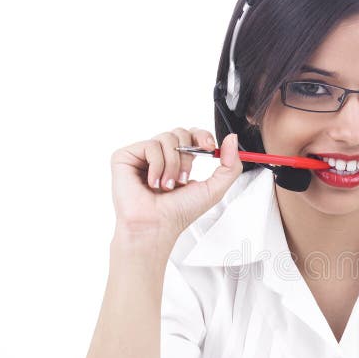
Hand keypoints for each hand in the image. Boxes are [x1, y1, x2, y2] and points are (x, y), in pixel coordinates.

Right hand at [110, 127, 242, 240]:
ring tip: (167, 185)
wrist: (157, 225)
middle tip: (184, 178)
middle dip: (187, 155)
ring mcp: (143, 155)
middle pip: (181, 132)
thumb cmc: (179, 212)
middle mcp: (162, 156)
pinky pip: (150, 145)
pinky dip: (157, 165)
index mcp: (181, 161)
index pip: (193, 135)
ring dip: (173, 165)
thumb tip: (232, 139)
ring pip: (167, 138)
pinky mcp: (126, 156)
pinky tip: (152, 182)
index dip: (202, 136)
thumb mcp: (215, 189)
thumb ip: (230, 165)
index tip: (209, 147)